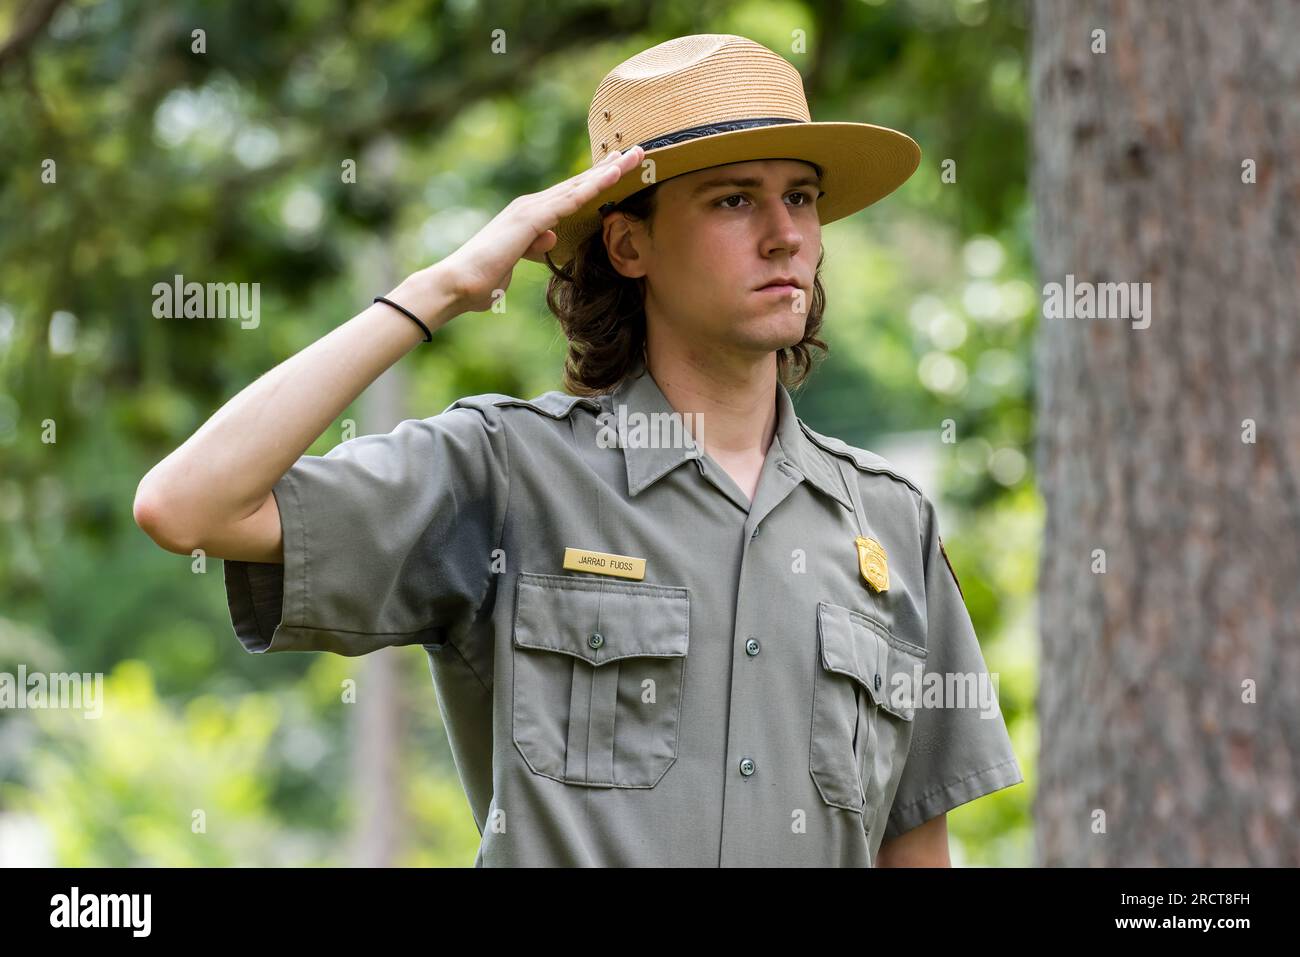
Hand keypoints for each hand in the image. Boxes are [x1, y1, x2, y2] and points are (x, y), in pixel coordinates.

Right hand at [435, 144, 644, 313]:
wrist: (457, 284)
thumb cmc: (483, 279)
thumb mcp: (518, 260)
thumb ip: (535, 247)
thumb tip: (551, 238)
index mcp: (528, 215)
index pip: (569, 195)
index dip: (596, 181)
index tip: (619, 169)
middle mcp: (530, 205)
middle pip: (578, 183)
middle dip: (609, 168)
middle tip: (638, 152)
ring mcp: (530, 209)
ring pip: (578, 186)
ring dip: (609, 170)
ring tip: (636, 156)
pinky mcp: (530, 220)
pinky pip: (569, 201)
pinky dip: (593, 187)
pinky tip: (613, 176)